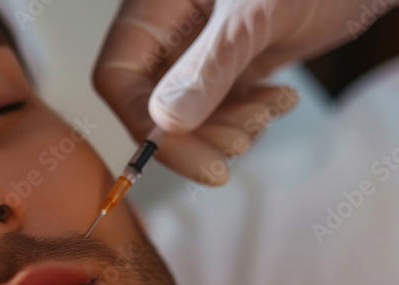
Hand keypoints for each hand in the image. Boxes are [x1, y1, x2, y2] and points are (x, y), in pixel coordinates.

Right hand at [93, 0, 398, 183]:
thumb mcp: (257, 16)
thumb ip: (210, 67)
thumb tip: (165, 123)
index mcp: (156, 4)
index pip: (118, 75)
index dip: (145, 122)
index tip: (189, 155)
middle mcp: (170, 28)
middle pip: (152, 103)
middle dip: (197, 133)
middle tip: (242, 140)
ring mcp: (200, 48)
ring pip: (188, 115)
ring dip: (227, 128)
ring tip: (271, 110)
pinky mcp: (231, 63)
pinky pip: (220, 110)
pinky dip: (247, 118)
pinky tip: (280, 100)